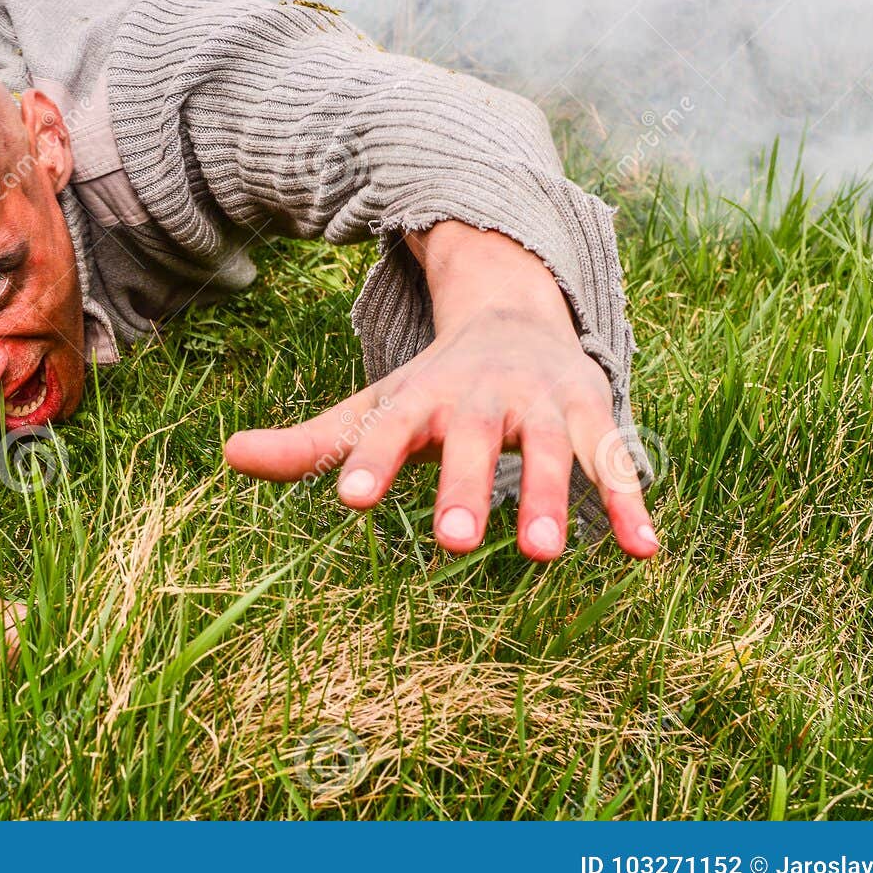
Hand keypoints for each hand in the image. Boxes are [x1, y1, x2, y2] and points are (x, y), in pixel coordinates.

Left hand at [224, 222, 658, 561]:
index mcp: (423, 398)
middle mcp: (483, 398)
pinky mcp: (591, 417)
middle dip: (465, 487)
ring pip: (551, 452)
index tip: (353, 498)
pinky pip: (615, 461)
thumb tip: (226, 456)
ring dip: (549, 499)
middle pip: (475, 442)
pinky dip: (631, 503)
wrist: (515, 317)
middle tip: (453, 543)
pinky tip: (647, 552)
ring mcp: (541, 406)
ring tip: (542, 555)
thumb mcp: (374, 409)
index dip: (374, 459)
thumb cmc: (433, 387)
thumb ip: (311, 443)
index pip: (392, 428)